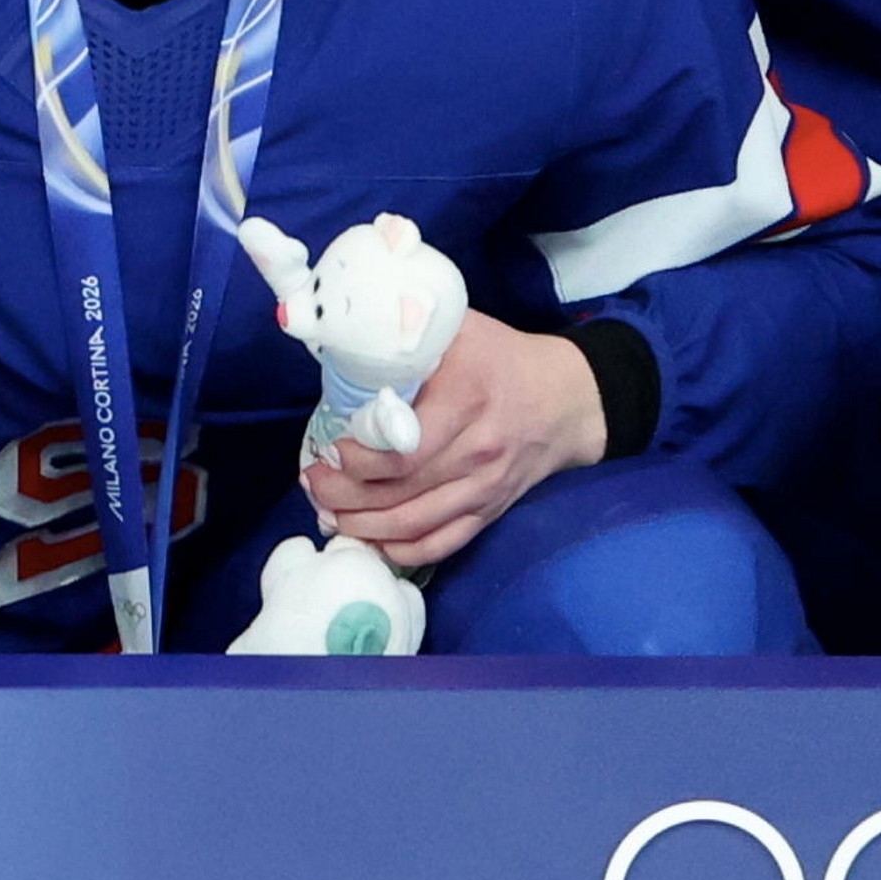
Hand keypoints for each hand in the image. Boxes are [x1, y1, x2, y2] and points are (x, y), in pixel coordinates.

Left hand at [288, 311, 604, 567]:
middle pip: (401, 492)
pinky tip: (371, 541)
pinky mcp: (490, 511)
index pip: (404, 449)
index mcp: (467, 399)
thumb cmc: (500, 358)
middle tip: (314, 482)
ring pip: (414, 525)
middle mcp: (479, 450)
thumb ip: (408, 335)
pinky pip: (441, 544)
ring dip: (363, 527)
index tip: (327, 449)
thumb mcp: (458, 328)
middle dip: (345, 495)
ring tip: (330, 513)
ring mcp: (486, 488)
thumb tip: (346, 339)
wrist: (566, 398)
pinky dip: (401, 551)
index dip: (356, 459)